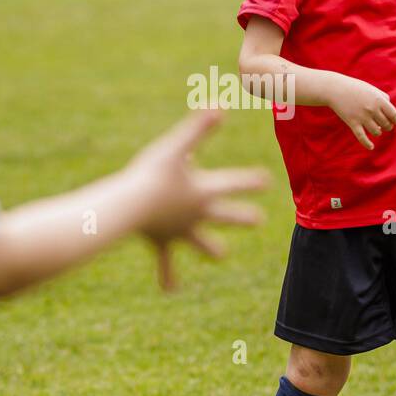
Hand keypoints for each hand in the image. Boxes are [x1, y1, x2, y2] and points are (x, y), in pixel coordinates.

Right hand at [123, 109, 268, 291]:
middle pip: (225, 215)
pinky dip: (168, 275)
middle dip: (241, 216)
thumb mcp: (174, 147)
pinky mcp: (160, 242)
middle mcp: (197, 214)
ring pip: (200, 242)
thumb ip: (199, 128)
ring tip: (220, 254)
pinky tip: (171, 288)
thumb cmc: (150, 175)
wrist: (128, 208)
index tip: (266, 181)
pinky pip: (166, 262)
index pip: (234, 183)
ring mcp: (180, 230)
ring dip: (210, 248)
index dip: (251, 181)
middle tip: (258, 220)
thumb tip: (220, 106)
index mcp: (204, 190)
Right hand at [329, 76, 395, 149]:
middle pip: (386, 125)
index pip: (394, 115)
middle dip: (386, 126)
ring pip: (377, 132)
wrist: (336, 89)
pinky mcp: (352, 123)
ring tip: (376, 129)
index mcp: (379, 100)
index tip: (395, 122)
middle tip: (383, 125)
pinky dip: (367, 144)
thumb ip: (384, 98)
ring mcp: (362, 117)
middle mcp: (372, 109)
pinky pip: (362, 138)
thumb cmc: (356, 88)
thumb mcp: (372, 90)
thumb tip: (391, 112)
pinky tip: (371, 147)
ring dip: (378, 132)